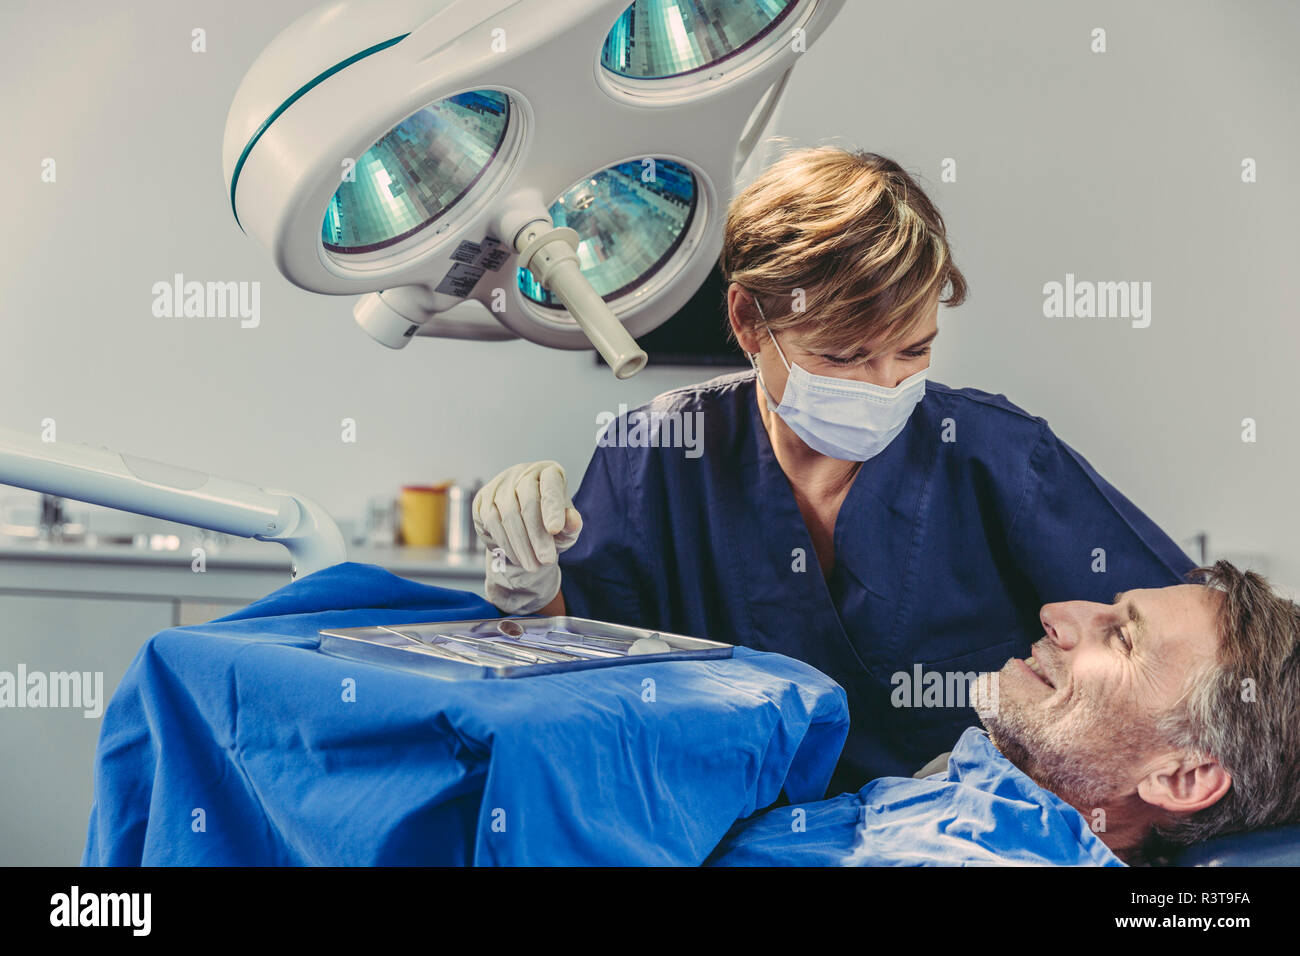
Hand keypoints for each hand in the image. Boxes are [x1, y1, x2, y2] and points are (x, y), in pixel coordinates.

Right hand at [473, 461, 582, 613]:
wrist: (524, 527)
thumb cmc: (550, 523)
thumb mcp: (565, 528)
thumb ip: (571, 525)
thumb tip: (574, 521)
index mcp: (549, 473)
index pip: (551, 488)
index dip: (553, 508)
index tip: (555, 529)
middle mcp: (523, 473)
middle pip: (529, 502)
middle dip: (538, 535)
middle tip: (547, 560)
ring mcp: (501, 484)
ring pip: (509, 514)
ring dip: (522, 544)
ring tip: (534, 566)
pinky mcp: (483, 498)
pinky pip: (493, 521)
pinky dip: (506, 543)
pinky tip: (517, 558)